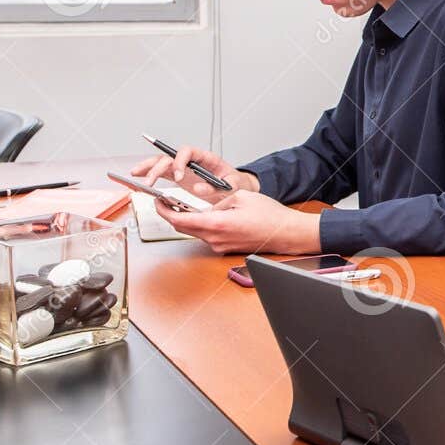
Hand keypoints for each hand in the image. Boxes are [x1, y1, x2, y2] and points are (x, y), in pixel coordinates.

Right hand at [129, 147, 256, 202]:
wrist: (236, 187)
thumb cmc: (235, 183)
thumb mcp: (231, 186)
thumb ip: (216, 187)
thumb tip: (198, 187)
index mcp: (206, 158)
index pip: (188, 152)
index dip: (180, 162)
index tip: (178, 176)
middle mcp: (191, 160)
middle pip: (170, 157)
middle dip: (157, 168)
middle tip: (150, 182)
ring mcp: (183, 167)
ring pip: (162, 162)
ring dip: (148, 167)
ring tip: (135, 175)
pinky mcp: (178, 175)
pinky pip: (161, 172)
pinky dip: (149, 173)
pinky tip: (138, 177)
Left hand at [156, 191, 318, 254]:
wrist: (286, 234)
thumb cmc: (270, 216)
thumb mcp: (241, 197)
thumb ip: (218, 198)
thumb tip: (204, 199)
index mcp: (217, 224)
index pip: (180, 220)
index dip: (164, 211)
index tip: (157, 201)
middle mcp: (216, 239)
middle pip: (184, 228)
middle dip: (172, 214)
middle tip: (165, 201)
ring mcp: (220, 246)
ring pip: (194, 232)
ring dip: (186, 219)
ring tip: (182, 205)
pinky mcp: (225, 248)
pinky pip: (206, 236)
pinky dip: (200, 224)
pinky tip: (203, 215)